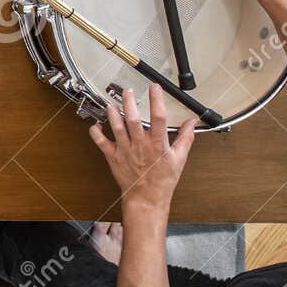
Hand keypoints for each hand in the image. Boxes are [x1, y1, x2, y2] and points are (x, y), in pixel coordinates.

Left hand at [89, 85, 195, 216]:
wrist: (147, 198)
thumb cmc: (163, 180)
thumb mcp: (179, 159)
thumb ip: (185, 138)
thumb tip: (191, 123)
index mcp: (158, 144)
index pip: (159, 118)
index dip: (157, 100)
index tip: (155, 87)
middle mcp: (140, 145)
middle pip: (134, 119)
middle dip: (130, 102)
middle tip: (128, 90)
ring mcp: (125, 150)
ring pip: (117, 127)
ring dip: (113, 113)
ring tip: (112, 103)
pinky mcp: (113, 156)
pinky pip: (101, 142)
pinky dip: (96, 132)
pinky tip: (96, 124)